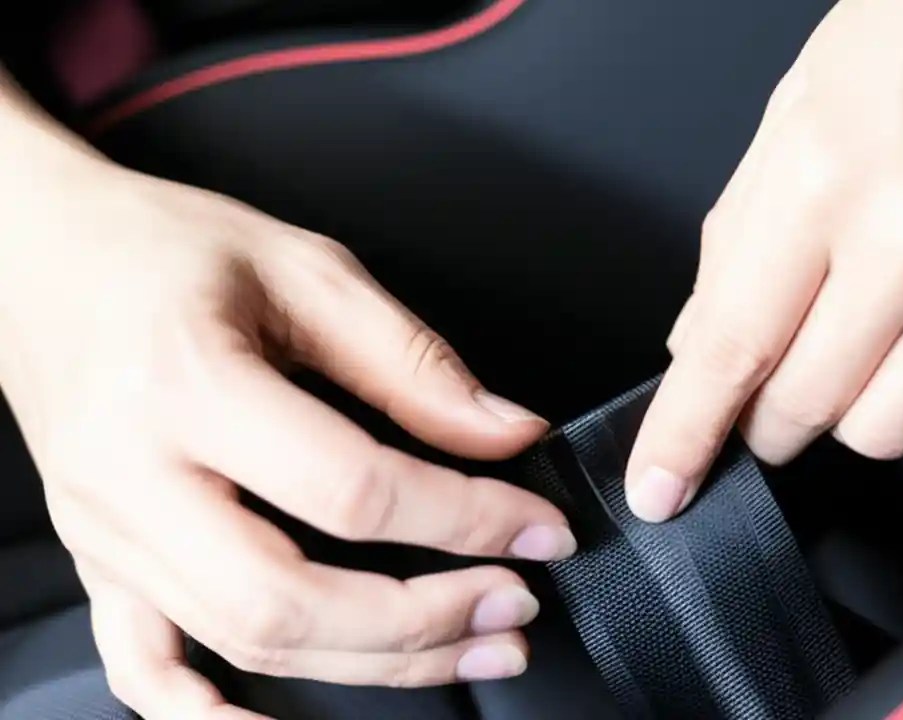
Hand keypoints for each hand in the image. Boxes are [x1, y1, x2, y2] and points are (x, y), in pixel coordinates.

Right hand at [0, 156, 575, 717]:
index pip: (354, 490)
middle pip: (288, 598)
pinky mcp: (98, 557)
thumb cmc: (166, 250)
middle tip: (514, 607)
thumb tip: (508, 434)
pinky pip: (144, 666)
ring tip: (468, 650)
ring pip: (243, 641)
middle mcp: (134, 475)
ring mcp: (107, 531)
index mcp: (190, 384)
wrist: (39, 257)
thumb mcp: (306, 271)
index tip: (539, 528)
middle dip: (423, 622)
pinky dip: (211, 716)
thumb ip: (413, 362)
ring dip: (369, 664)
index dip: (468, 521)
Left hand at [625, 0, 902, 521]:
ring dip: (848, 415)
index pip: (733, 350)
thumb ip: (741, 236)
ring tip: (853, 353)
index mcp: (827, 179)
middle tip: (765, 390)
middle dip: (765, 422)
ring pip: (890, 431)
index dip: (688, 435)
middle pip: (808, 408)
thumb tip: (703, 341)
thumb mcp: (799, 109)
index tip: (662, 487)